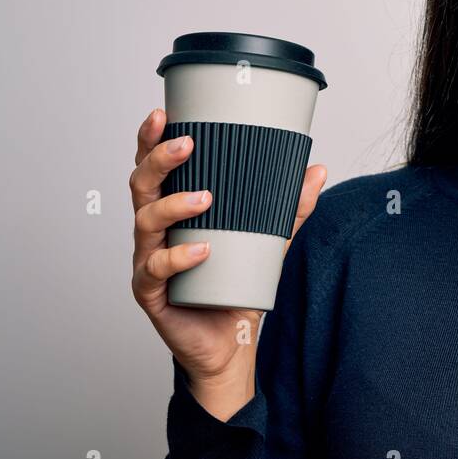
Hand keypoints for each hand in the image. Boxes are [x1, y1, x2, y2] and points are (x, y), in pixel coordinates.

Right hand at [129, 107, 326, 389]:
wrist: (228, 345)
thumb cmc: (235, 286)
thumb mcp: (268, 242)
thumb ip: (290, 209)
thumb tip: (317, 170)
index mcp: (171, 212)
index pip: (153, 168)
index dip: (150, 140)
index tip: (161, 113)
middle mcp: (153, 232)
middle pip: (140, 186)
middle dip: (158, 160)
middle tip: (186, 144)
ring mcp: (147, 261)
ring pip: (144, 223)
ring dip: (172, 205)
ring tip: (204, 199)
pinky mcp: (151, 294)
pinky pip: (155, 270)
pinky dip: (178, 258)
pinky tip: (202, 250)